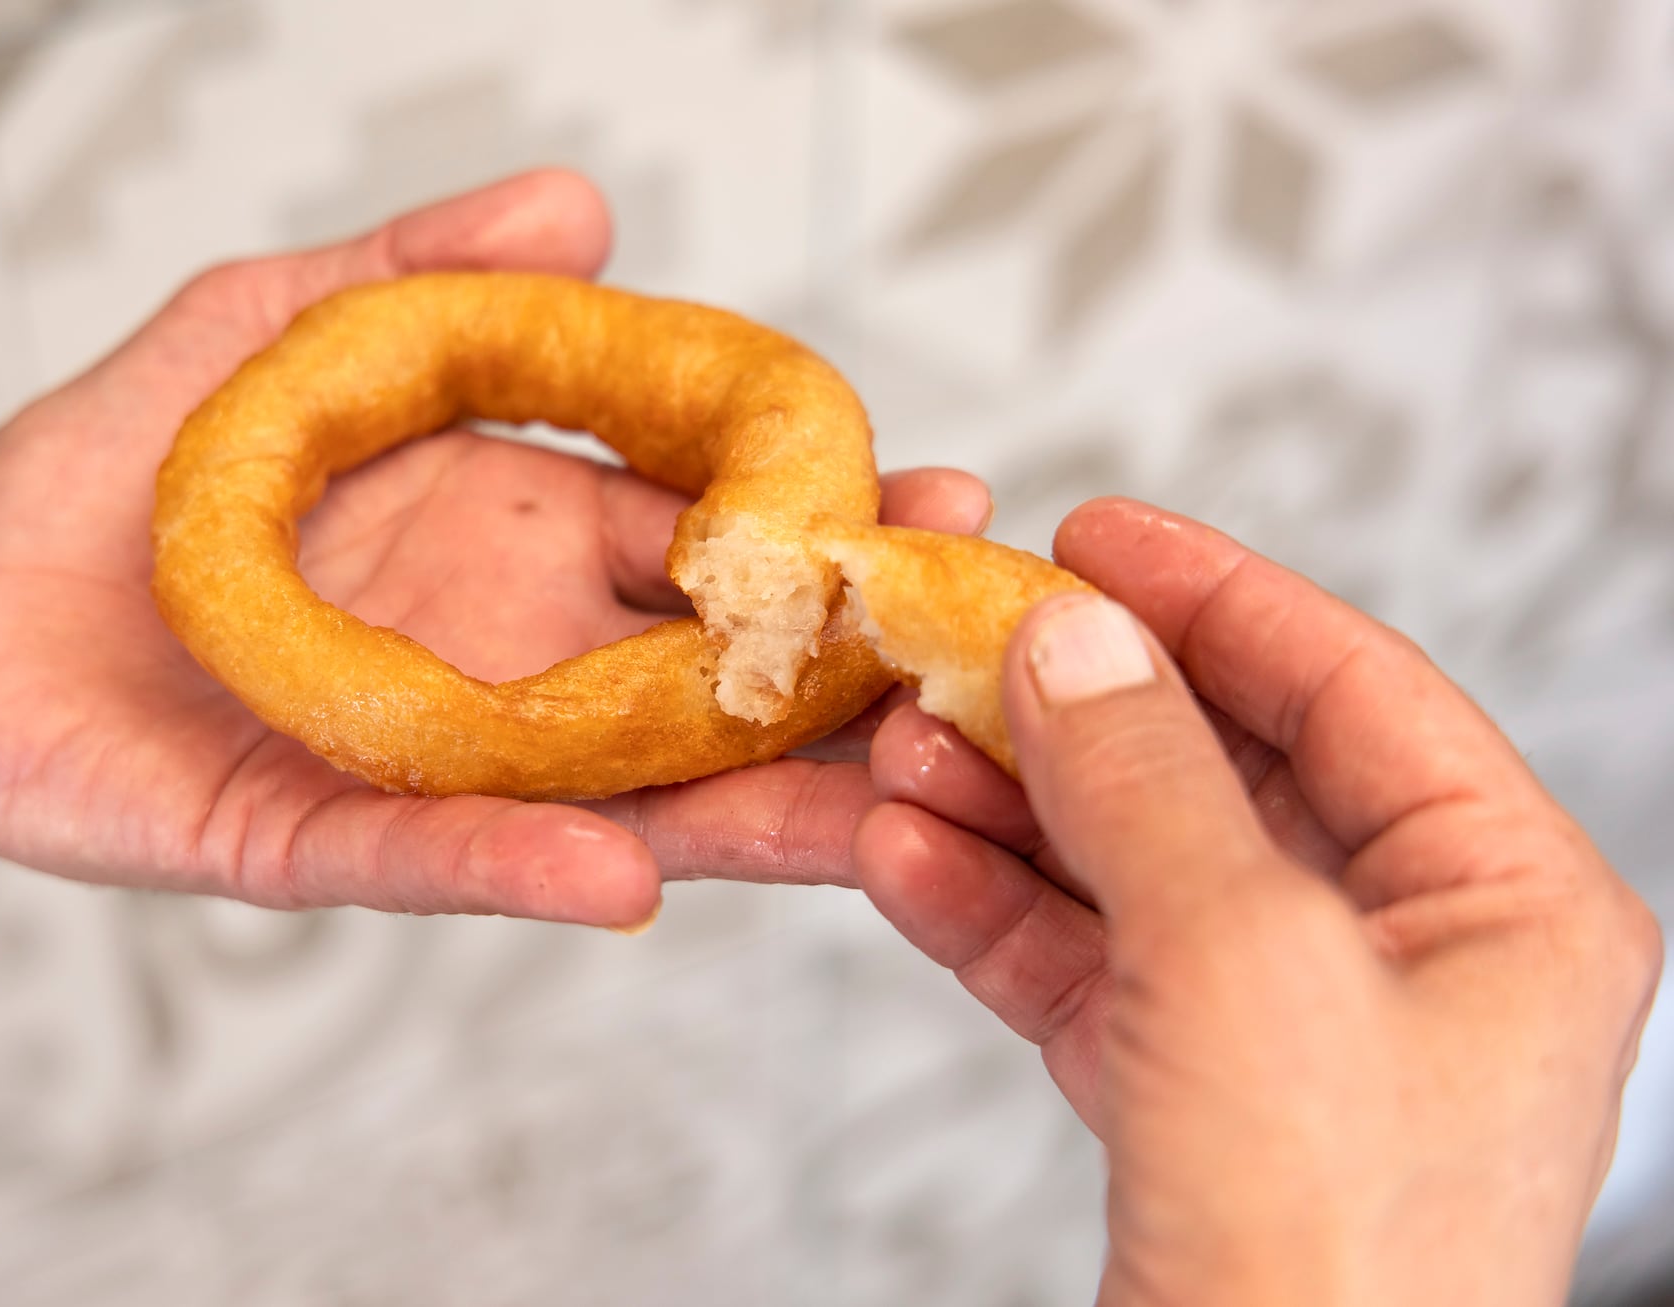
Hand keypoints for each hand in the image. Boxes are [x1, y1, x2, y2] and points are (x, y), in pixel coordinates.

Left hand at [0, 170, 987, 925]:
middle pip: (699, 694)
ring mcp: (423, 766)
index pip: (702, 548)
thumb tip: (586, 205)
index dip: (817, 529)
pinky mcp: (305, 840)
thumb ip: (429, 269)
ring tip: (878, 810)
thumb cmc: (124, 465)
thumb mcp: (287, 325)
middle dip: (836, 689)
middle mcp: (505, 669)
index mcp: (523, 548)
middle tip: (972, 672)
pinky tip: (619, 875)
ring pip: (609, 803)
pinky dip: (519, 872)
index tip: (936, 498)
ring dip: (745, 814)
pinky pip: (425, 860)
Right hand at [855, 498, 1661, 1304]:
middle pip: (1227, 775)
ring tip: (901, 749)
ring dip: (1010, 806)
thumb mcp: (1237, 958)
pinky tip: (903, 855)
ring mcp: (1299, 1036)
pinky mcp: (1195, 1104)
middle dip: (1080, 714)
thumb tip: (1067, 638)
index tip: (1094, 533)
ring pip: (1135, 867)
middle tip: (964, 643)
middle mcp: (1416, 960)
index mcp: (1506, 904)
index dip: (1218, 598)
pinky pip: (1085, 963)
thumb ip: (1144, 778)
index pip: (1356, 690)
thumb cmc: (1330, 1250)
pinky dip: (992, 907)